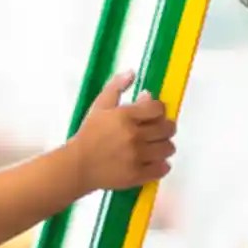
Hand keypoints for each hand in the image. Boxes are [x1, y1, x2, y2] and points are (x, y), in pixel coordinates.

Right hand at [68, 70, 175, 192]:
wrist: (78, 165)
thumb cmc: (89, 135)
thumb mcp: (100, 106)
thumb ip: (116, 87)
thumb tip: (132, 73)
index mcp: (125, 116)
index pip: (158, 108)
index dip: (158, 109)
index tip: (154, 113)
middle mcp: (134, 136)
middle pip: (167, 128)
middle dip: (165, 127)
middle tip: (157, 130)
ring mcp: (137, 157)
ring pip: (168, 148)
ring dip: (164, 145)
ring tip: (155, 145)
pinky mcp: (138, 175)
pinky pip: (163, 168)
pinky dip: (162, 164)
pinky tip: (153, 160)